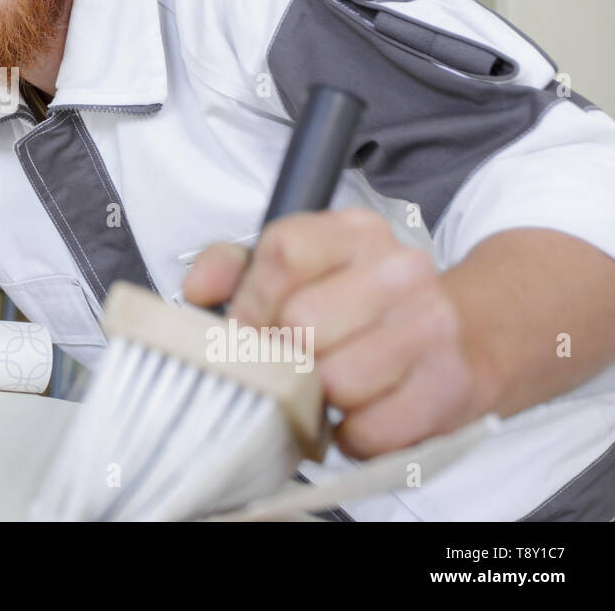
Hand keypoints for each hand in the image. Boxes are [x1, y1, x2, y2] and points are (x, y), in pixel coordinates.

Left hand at [182, 207, 498, 458]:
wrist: (472, 333)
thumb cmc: (361, 305)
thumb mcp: (302, 268)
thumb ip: (236, 267)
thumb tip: (197, 291)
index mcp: (354, 232)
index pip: (282, 254)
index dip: (251, 301)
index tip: (247, 329)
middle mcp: (399, 270)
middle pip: (302, 322)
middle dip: (281, 356)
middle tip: (288, 366)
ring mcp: (431, 327)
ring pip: (335, 381)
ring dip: (316, 400)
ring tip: (323, 391)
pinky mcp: (449, 387)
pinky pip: (369, 431)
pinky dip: (351, 437)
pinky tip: (356, 416)